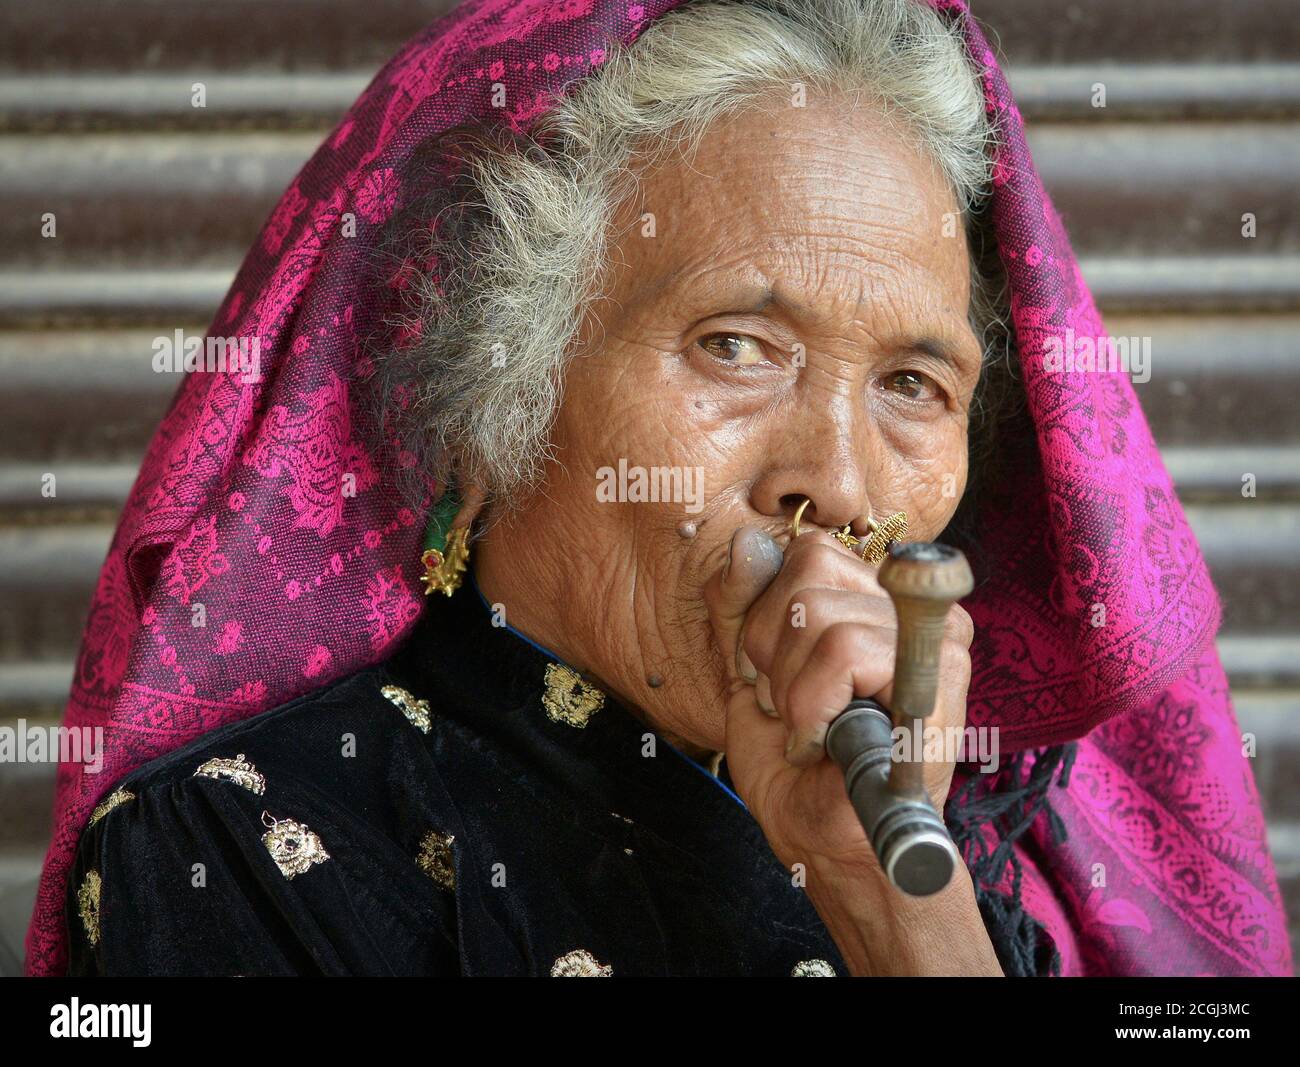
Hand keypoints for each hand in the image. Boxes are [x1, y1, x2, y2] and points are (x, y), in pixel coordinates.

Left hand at [703, 524, 1000, 975]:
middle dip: (773, 651)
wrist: (828, 841)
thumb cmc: (797, 762)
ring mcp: (936, 634)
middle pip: (808, 570)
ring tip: (814, 728)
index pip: (806, 552)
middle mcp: (913, 605)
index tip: (774, 678)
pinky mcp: (943, 672)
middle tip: (795, 708)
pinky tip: (826, 742)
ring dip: (791, 688)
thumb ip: (742, 602)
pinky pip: (846, 651)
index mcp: (873, 597)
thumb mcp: (749, 668)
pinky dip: (812, 706)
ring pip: (820, 613)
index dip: (766, 617)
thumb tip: (748, 541)